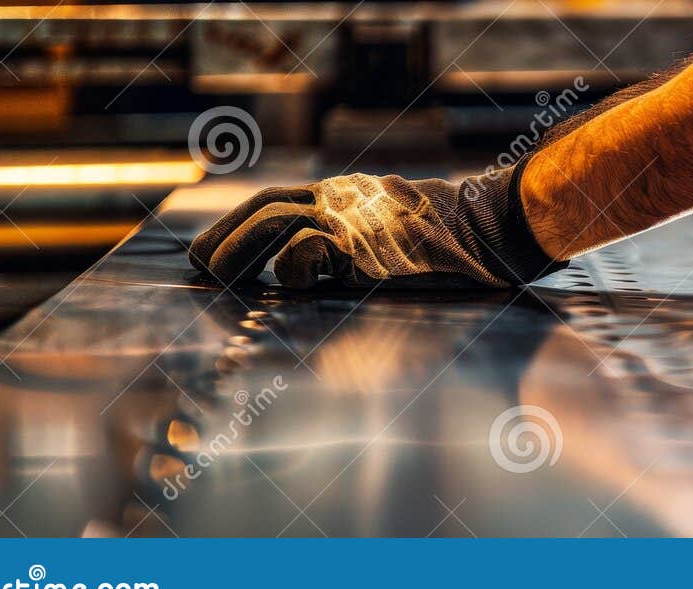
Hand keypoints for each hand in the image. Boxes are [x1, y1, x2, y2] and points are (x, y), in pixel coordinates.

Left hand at [188, 160, 562, 288]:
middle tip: (197, 262)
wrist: (495, 230)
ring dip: (236, 249)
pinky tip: (295, 286)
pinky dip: (291, 267)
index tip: (212, 247)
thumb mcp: (397, 238)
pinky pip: (309, 248)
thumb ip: (358, 247)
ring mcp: (354, 219)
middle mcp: (344, 201)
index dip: (239, 223)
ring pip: (275, 222)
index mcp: (348, 198)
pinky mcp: (365, 244)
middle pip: (266, 206)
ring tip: (213, 275)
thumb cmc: (455, 246)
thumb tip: (321, 275)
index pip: (279, 202)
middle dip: (225, 234)